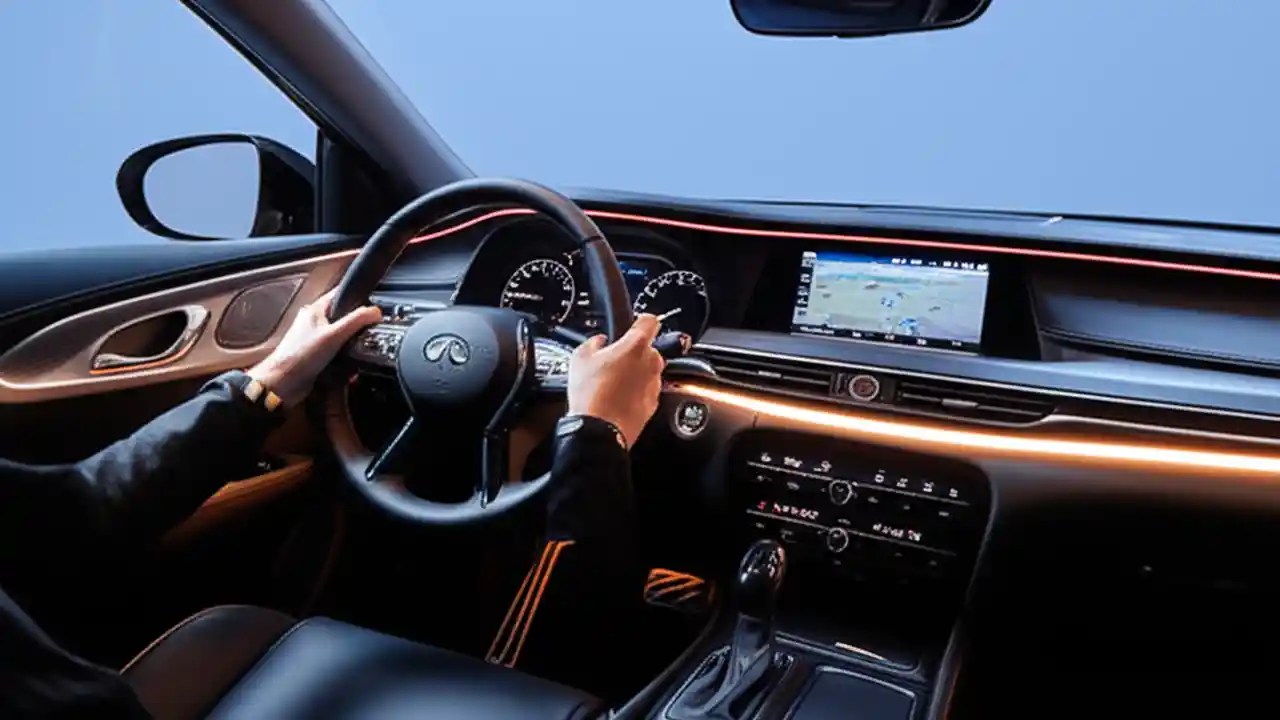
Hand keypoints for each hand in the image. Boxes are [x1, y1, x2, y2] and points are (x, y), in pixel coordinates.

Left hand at [248, 288, 381, 405]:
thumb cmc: (300, 356)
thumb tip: (376, 311)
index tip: (374, 301)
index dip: (357, 296)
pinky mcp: (316, 357)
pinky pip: (337, 354)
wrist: (283, 384)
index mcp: (315, 310)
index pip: (340, 294)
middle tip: (372, 330)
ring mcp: (315, 340)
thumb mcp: (334, 335)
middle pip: (343, 317)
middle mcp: (314, 323)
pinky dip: (346, 360)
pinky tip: (352, 368)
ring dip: (352, 345)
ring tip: (363, 350)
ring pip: (341, 337)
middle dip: (358, 326)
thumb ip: (356, 321)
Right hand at [567, 314, 665, 447]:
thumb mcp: (580, 358)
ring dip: (635, 373)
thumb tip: (599, 342)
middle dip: (633, 353)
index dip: (641, 321)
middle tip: (613, 362)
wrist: (599, 429)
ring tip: (613, 384)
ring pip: (648, 371)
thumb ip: (593, 342)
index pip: (650, 320)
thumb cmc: (591, 394)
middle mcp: (651, 363)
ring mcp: (654, 384)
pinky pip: (646, 390)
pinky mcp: (653, 403)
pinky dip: (636, 392)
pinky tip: (618, 398)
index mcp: (636, 345)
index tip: (635, 324)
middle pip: (648, 348)